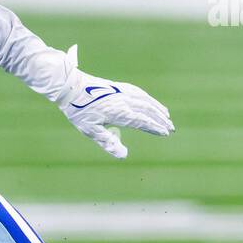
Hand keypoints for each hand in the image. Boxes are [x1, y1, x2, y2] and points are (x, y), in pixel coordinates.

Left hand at [52, 45, 173, 158]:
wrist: (70, 87)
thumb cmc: (79, 111)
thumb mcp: (90, 130)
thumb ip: (108, 142)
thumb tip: (124, 156)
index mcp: (119, 112)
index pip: (142, 121)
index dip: (154, 127)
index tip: (165, 133)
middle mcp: (124, 101)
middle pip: (148, 110)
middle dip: (160, 120)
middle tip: (171, 128)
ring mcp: (122, 92)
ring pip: (146, 100)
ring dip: (157, 108)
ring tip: (167, 116)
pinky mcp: (118, 86)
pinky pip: (139, 93)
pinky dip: (149, 99)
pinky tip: (151, 102)